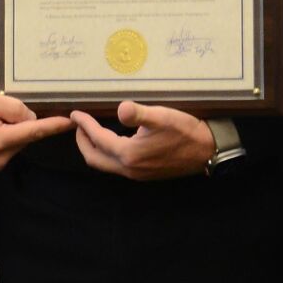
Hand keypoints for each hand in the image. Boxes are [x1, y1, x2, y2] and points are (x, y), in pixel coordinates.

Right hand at [0, 89, 71, 171]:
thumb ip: (12, 108)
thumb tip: (32, 119)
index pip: (33, 132)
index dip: (53, 126)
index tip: (71, 122)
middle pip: (24, 136)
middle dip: (21, 122)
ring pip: (17, 142)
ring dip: (11, 130)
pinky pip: (9, 148)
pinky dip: (6, 138)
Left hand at [69, 101, 213, 179]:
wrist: (208, 151)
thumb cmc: (185, 131)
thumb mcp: (162, 117)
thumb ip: (138, 113)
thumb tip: (120, 109)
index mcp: (129, 154)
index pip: (98, 139)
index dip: (84, 125)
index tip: (75, 113)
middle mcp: (130, 169)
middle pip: (95, 158)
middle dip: (82, 142)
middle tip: (77, 126)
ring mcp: (138, 174)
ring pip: (105, 164)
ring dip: (94, 149)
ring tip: (90, 132)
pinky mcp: (145, 174)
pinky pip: (117, 166)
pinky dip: (107, 154)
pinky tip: (113, 142)